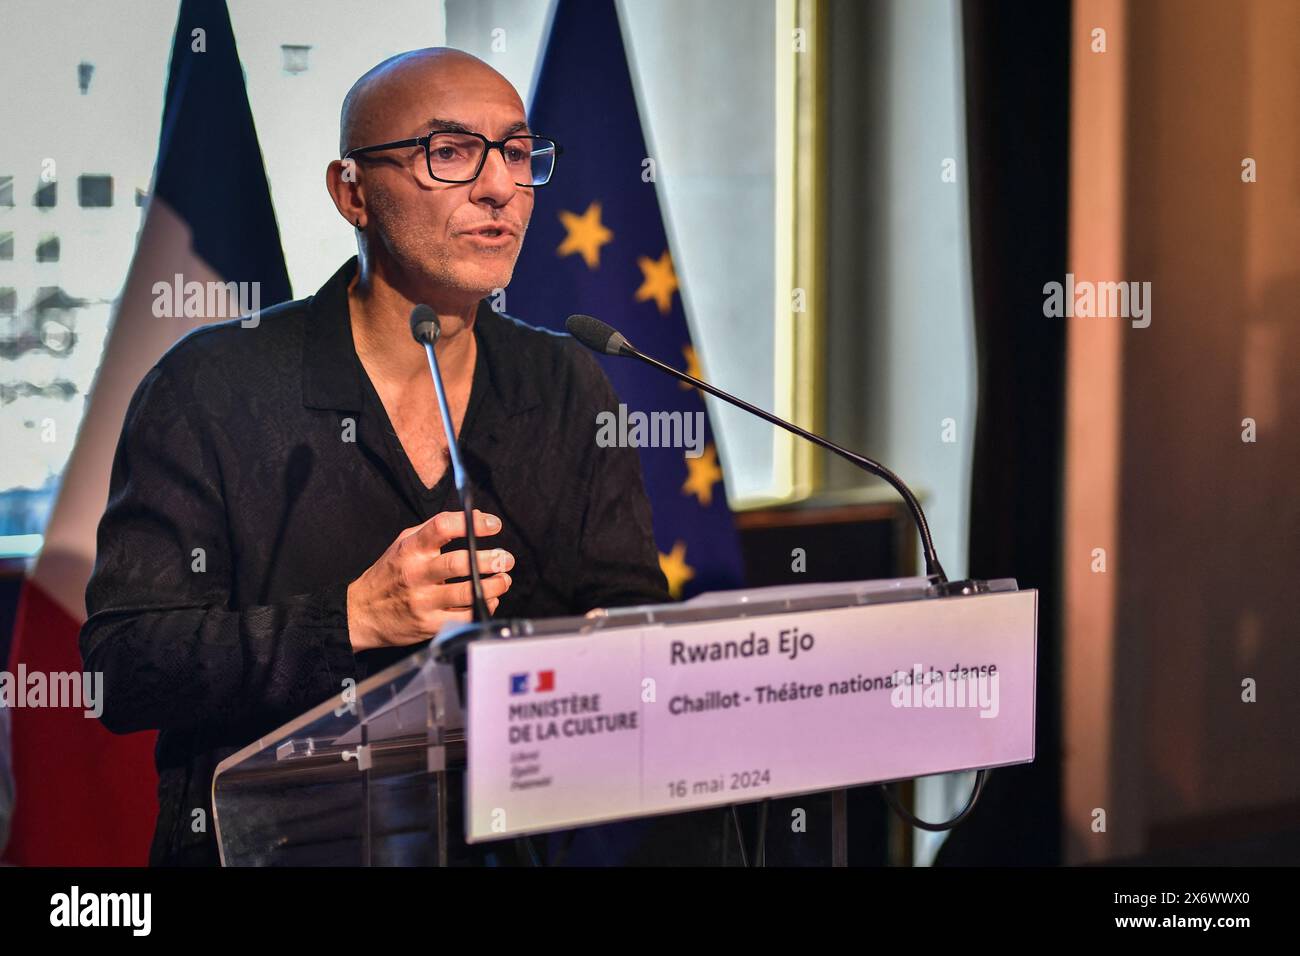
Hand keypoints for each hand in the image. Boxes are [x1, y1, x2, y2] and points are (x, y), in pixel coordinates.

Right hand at [346, 509, 513, 651]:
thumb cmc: (389, 574)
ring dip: (494, 585)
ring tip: (503, 579)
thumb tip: (476, 516)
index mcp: (410, 549)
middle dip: (490, 560)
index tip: (494, 525)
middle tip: (505, 558)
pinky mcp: (428, 625)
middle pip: (460, 563)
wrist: (361, 613)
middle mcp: (415, 574)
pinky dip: (483, 607)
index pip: (443, 527)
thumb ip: (436, 528)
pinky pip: (464, 616)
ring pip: (467, 592)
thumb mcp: (403, 544)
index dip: (472, 523)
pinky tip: (489, 599)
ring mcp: (422, 602)